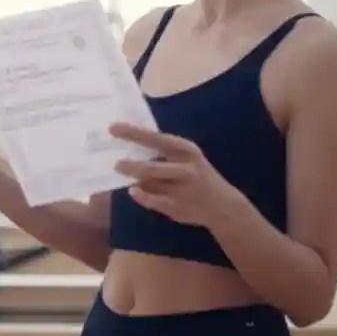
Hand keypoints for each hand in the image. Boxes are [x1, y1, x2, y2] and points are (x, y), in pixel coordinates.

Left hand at [110, 122, 242, 228]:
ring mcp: (182, 189)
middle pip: (153, 165)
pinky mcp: (178, 207)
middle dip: (132, 164)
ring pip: (151, 182)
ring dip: (134, 176)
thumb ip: (165, 153)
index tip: (113, 128)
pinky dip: (141, 195)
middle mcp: (186, 168)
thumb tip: (130, 148)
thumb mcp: (188, 159)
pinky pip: (153, 200)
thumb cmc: (198, 176)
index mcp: (187, 150)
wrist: (223, 206)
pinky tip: (134, 191)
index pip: (156, 139)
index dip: (133, 133)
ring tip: (120, 170)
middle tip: (115, 162)